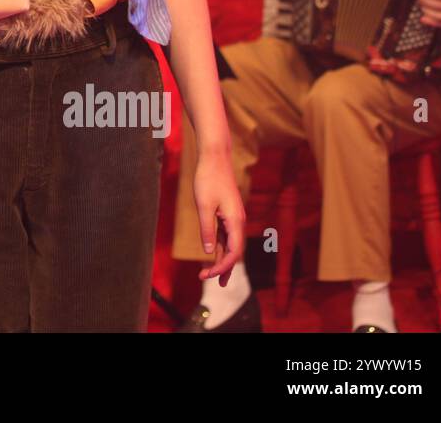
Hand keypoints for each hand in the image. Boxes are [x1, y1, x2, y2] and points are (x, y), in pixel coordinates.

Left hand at [193, 150, 244, 283]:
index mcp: (235, 221)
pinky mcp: (226, 213)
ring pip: (230, 244)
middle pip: (234, 252)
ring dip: (222, 259)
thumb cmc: (208, 179)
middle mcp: (237, 222)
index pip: (233, 253)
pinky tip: (211, 254)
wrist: (214, 157)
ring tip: (212, 275)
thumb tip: (208, 252)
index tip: (208, 275)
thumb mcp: (203, 205)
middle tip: (211, 281)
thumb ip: (206, 230)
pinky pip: (225, 235)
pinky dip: (219, 246)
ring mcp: (233, 218)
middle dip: (224, 268)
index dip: (222, 267)